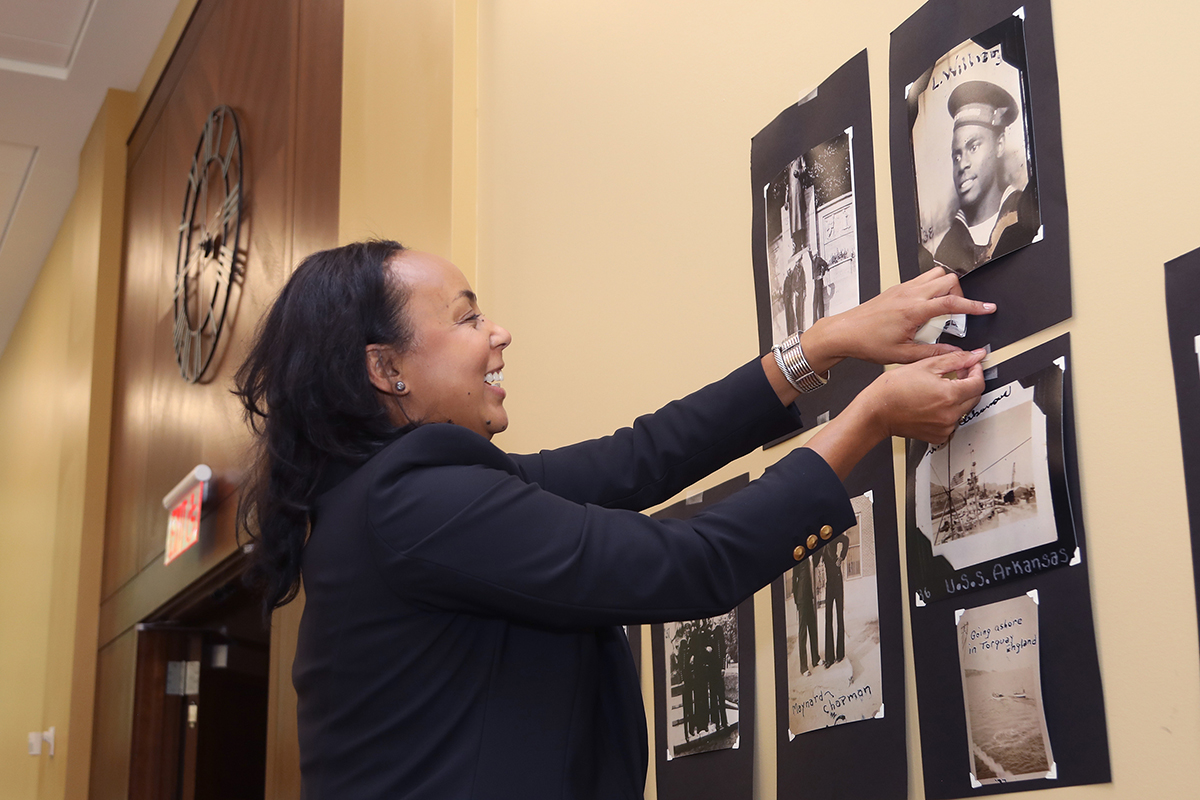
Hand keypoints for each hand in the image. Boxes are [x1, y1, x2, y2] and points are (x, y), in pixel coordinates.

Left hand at [805, 268, 994, 367]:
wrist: (844, 332)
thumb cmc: (868, 342)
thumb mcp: (904, 355)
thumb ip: (933, 352)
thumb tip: (955, 352)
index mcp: (914, 310)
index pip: (952, 303)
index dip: (974, 306)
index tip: (988, 307)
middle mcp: (910, 295)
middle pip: (948, 281)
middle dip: (960, 295)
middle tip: (958, 314)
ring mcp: (903, 289)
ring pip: (936, 275)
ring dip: (946, 288)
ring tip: (943, 309)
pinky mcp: (897, 289)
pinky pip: (922, 280)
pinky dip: (932, 288)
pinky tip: (927, 306)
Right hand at [856, 349, 987, 443]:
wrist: (876, 412)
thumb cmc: (892, 390)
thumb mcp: (925, 365)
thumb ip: (954, 359)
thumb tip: (974, 356)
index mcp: (949, 395)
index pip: (978, 382)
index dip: (977, 370)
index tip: (971, 365)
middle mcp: (950, 414)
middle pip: (974, 397)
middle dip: (969, 383)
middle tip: (956, 374)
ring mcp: (945, 427)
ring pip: (964, 409)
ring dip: (959, 398)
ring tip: (939, 389)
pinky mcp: (938, 436)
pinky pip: (953, 422)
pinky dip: (948, 412)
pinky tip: (933, 404)